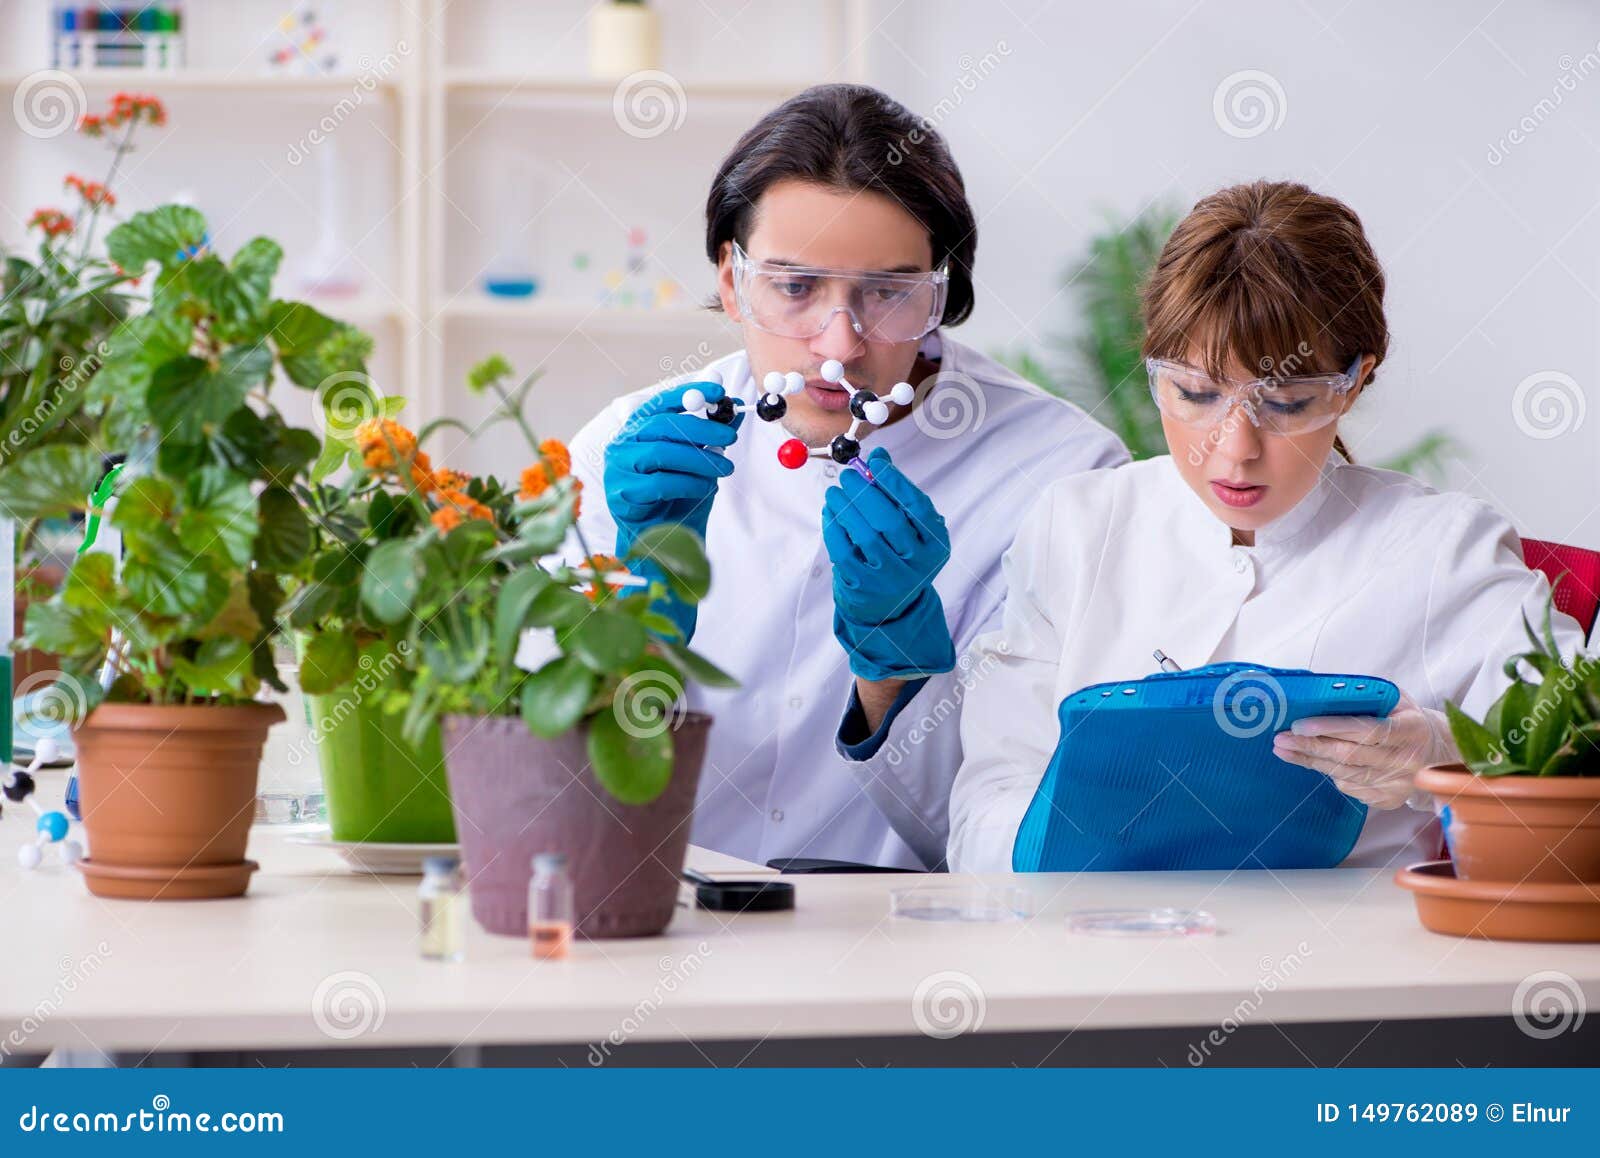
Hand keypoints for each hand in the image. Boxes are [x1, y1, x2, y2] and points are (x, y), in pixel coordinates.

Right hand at [604, 381, 741, 545]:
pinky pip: (660, 484)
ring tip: (724, 470)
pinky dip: (689, 484)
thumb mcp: (700, 462)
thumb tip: (735, 407)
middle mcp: (622, 444)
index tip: (719, 392)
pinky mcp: (621, 495)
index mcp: (638, 429)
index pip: (661, 403)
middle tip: (729, 438)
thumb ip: (712, 435)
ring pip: (661, 454)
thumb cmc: (678, 497)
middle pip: (661, 426)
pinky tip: (705, 489)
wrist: (663, 540)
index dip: (689, 393)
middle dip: (700, 428)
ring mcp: (617, 469)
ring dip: (699, 460)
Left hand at [821, 447, 954, 680]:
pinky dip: (833, 527)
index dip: (894, 482)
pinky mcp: (862, 587)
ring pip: (863, 535)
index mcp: (935, 545)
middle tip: (847, 475)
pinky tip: (830, 513)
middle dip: (864, 492)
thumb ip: (897, 492)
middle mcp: (916, 565)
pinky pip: (843, 551)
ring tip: (835, 491)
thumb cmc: (901, 552)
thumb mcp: (910, 526)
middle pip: (888, 521)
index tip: (875, 462)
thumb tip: (878, 455)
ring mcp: (888, 579)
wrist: (888, 603)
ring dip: (844, 506)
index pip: (916, 508)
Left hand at [1272, 693, 1455, 809]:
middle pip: (1350, 756)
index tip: (1299, 725)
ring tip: (1284, 749)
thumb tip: (1320, 691)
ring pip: (1345, 774)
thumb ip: (1364, 696)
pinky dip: (1328, 773)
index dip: (1331, 728)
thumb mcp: (1395, 699)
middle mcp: (1407, 761)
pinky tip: (1311, 761)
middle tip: (1280, 739)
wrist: (1439, 753)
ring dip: (1310, 761)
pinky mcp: (1388, 800)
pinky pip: (1349, 787)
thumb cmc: (1406, 718)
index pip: (1368, 730)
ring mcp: (1399, 784)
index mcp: (1412, 729)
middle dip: (1310, 747)